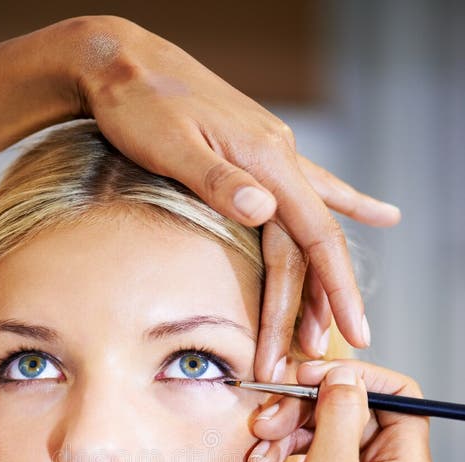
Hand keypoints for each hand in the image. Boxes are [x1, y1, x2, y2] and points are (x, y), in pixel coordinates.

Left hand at [68, 15, 399, 378]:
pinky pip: (313, 189)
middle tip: (311, 355)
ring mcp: (273, 157)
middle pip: (309, 246)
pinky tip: (379, 215)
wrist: (125, 63)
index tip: (345, 334)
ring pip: (309, 229)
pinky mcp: (260, 156)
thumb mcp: (170, 142)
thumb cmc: (139, 104)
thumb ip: (218, 179)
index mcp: (268, 160)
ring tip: (325, 327)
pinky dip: (347, 204)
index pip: (314, 238)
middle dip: (313, 306)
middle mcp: (280, 159)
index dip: (334, 289)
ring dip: (318, 281)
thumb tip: (264, 210)